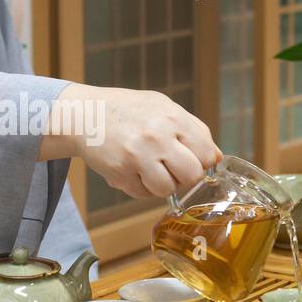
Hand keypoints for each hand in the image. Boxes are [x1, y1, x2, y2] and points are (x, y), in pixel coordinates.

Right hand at [38, 83, 222, 199]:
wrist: (85, 114)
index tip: (192, 159)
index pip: (207, 154)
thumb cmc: (128, 110)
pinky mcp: (119, 172)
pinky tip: (133, 171)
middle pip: (192, 175)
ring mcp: (137, 156)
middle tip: (172, 168)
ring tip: (150, 169)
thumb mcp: (163, 107)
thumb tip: (216, 158)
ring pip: (167, 189)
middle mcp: (157, 136)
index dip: (203, 161)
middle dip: (185, 177)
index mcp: (173, 117)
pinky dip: (141, 187)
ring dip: (162, 185)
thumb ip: (192, 129)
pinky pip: (143, 194)